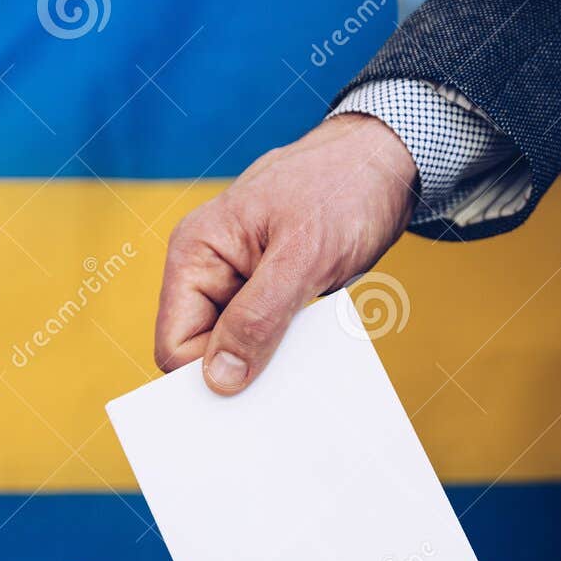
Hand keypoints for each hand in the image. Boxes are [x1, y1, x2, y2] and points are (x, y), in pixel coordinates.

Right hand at [154, 113, 417, 393]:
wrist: (385, 159)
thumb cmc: (342, 187)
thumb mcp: (303, 255)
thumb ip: (258, 317)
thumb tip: (219, 379)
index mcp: (196, 253)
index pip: (175, 343)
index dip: (204, 377)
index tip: (247, 400)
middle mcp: (208, 270)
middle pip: (201, 352)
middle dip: (236, 375)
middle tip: (279, 396)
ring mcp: (239, 282)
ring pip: (235, 350)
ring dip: (266, 366)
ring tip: (304, 370)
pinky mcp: (269, 291)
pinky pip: (266, 338)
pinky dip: (287, 353)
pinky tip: (313, 356)